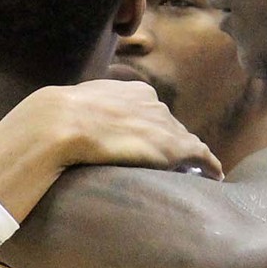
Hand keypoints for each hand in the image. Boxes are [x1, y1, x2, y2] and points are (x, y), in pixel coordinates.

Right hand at [15, 80, 220, 176]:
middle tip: (180, 166)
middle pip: (171, 126)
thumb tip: (74, 128)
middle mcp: (151, 103)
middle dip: (177, 144)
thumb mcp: (70, 107)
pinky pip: (199, 156)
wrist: (55, 125)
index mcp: (128, 91)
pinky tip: (215, 176)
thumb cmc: (51, 120)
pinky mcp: (170, 146)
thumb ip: (85, 114)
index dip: (155, 131)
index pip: (150, 112)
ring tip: (200, 174)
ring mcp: (162, 123)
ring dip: (193, 157)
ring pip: (186, 141)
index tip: (156, 145)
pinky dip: (209, 166)